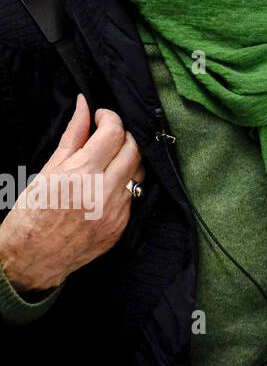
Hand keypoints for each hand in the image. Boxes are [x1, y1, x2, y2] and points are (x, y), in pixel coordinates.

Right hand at [0, 97, 143, 295]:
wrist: (30, 260)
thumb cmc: (30, 214)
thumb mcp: (47, 171)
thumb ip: (72, 136)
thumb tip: (84, 106)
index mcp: (81, 174)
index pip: (115, 133)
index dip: (111, 118)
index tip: (102, 116)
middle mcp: (104, 191)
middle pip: (134, 149)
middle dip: (123, 136)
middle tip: (107, 136)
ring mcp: (116, 210)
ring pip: (138, 171)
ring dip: (127, 160)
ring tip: (108, 161)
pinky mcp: (122, 225)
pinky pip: (133, 195)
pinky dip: (123, 185)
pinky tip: (105, 186)